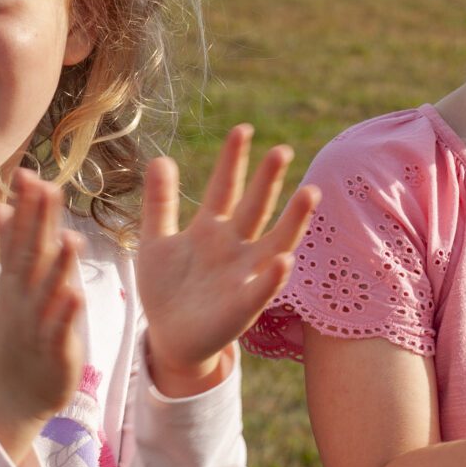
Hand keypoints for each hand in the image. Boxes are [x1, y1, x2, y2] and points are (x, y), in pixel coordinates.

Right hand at [0, 174, 85, 463]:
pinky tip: (75, 295)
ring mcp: (37, 325)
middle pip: (32, 256)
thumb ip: (9, 246)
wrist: (9, 395)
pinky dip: (66, 314)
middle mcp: (24, 299)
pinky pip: (60, 331)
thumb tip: (0, 205)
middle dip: (39, 224)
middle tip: (47, 187)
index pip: (21, 237)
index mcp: (17, 281)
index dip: (26, 207)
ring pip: (48, 292)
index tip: (30, 174)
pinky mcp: (54, 353)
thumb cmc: (17, 333)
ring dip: (58, 265)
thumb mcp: (9, 286)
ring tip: (70, 236)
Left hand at [137, 124, 318, 395]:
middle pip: (255, 208)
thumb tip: (161, 158)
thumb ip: (159, 203)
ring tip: (311, 192)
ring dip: (293, 220)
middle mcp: (234, 247)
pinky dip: (272, 277)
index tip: (243, 129)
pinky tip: (284, 261)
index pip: (226, 187)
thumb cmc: (166, 288)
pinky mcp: (242, 307)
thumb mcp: (155, 241)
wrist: (168, 337)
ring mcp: (242, 276)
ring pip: (274, 243)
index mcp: (211, 229)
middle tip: (281, 150)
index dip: (233, 160)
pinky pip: (261, 290)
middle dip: (268, 181)